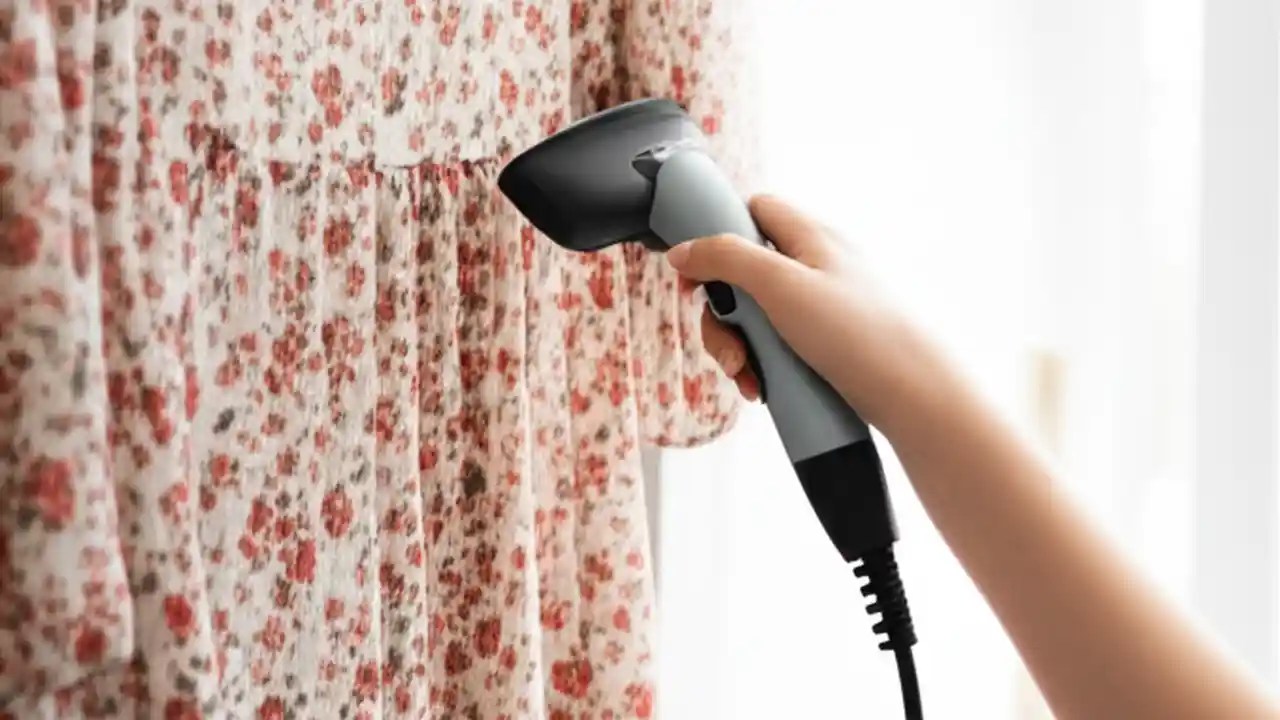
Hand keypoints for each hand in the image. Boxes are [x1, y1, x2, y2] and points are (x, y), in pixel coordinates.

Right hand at [667, 194, 950, 438]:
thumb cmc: (855, 331)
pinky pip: (774, 348)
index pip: (753, 210)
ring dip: (737, 347)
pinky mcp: (822, 345)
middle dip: (723, 313)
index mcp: (808, 237)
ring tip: (746, 375)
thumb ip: (726, 260)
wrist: (912, 391)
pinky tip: (762, 388)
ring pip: (754, 317)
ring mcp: (818, 309)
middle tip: (726, 341)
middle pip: (743, 274)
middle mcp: (814, 267)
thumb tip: (682, 252)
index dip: (718, 233)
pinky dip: (760, 366)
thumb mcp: (779, 285)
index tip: (694, 273)